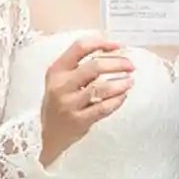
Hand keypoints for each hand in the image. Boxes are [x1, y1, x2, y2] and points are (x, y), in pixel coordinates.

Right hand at [38, 34, 134, 165]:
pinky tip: (122, 96)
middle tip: (130, 65)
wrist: (48, 134)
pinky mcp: (78, 121)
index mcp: (57, 70)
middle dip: (118, 63)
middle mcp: (61, 85)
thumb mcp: (60, 79)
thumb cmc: (59, 102)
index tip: (119, 46)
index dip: (102, 43)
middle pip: (94, 66)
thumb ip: (80, 65)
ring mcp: (69, 104)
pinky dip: (117, 100)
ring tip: (129, 81)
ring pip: (101, 88)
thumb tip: (113, 51)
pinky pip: (103, 108)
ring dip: (120, 83)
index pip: (80, 47)